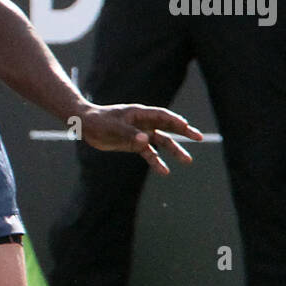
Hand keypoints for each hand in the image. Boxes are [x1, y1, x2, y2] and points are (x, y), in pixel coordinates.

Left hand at [77, 104, 203, 174]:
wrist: (86, 125)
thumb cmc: (99, 121)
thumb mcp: (114, 128)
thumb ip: (130, 134)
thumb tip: (146, 141)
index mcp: (140, 114)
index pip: (163, 116)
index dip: (176, 121)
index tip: (188, 128)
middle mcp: (143, 123)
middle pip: (167, 128)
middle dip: (183, 132)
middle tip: (199, 138)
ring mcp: (140, 134)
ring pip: (161, 142)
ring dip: (174, 151)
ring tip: (187, 160)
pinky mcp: (133, 144)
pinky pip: (149, 154)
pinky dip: (156, 162)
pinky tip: (165, 171)